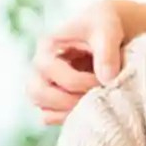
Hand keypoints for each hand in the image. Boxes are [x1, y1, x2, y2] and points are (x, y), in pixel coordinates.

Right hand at [28, 0, 126, 124]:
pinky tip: (91, 110)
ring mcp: (44, 85)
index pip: (52, 72)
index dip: (80, 81)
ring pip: (43, 109)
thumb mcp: (108, 30)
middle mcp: (40, 67)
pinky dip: (69, 118)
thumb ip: (107, 52)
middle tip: (96, 97)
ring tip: (95, 105)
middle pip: (37, 93)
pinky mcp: (54, 99)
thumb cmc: (103, 26)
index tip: (103, 81)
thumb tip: (106, 80)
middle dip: (69, 100)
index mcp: (47, 46)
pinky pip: (51, 118)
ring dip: (69, 112)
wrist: (107, 33)